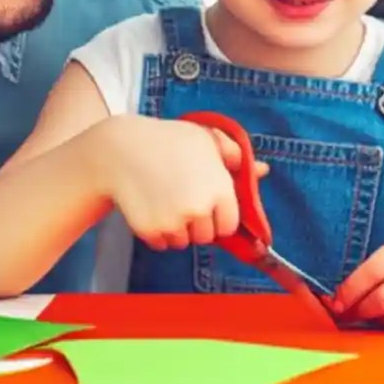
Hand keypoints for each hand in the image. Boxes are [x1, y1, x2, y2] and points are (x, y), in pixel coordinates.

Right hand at [96, 116, 267, 251]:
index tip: (204, 205)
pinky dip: (156, 233)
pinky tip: (149, 207)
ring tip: (162, 200)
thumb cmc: (166, 140)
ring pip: (182, 242)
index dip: (217, 216)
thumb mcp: (204, 139)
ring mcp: (175, 222)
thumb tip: (263, 171)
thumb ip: (234, 156)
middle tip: (179, 198)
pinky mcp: (151, 231)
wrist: (120, 149)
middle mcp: (200, 209)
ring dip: (175, 229)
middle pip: (205, 236)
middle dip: (195, 224)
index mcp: (220, 189)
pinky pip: (161, 244)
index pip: (228, 224)